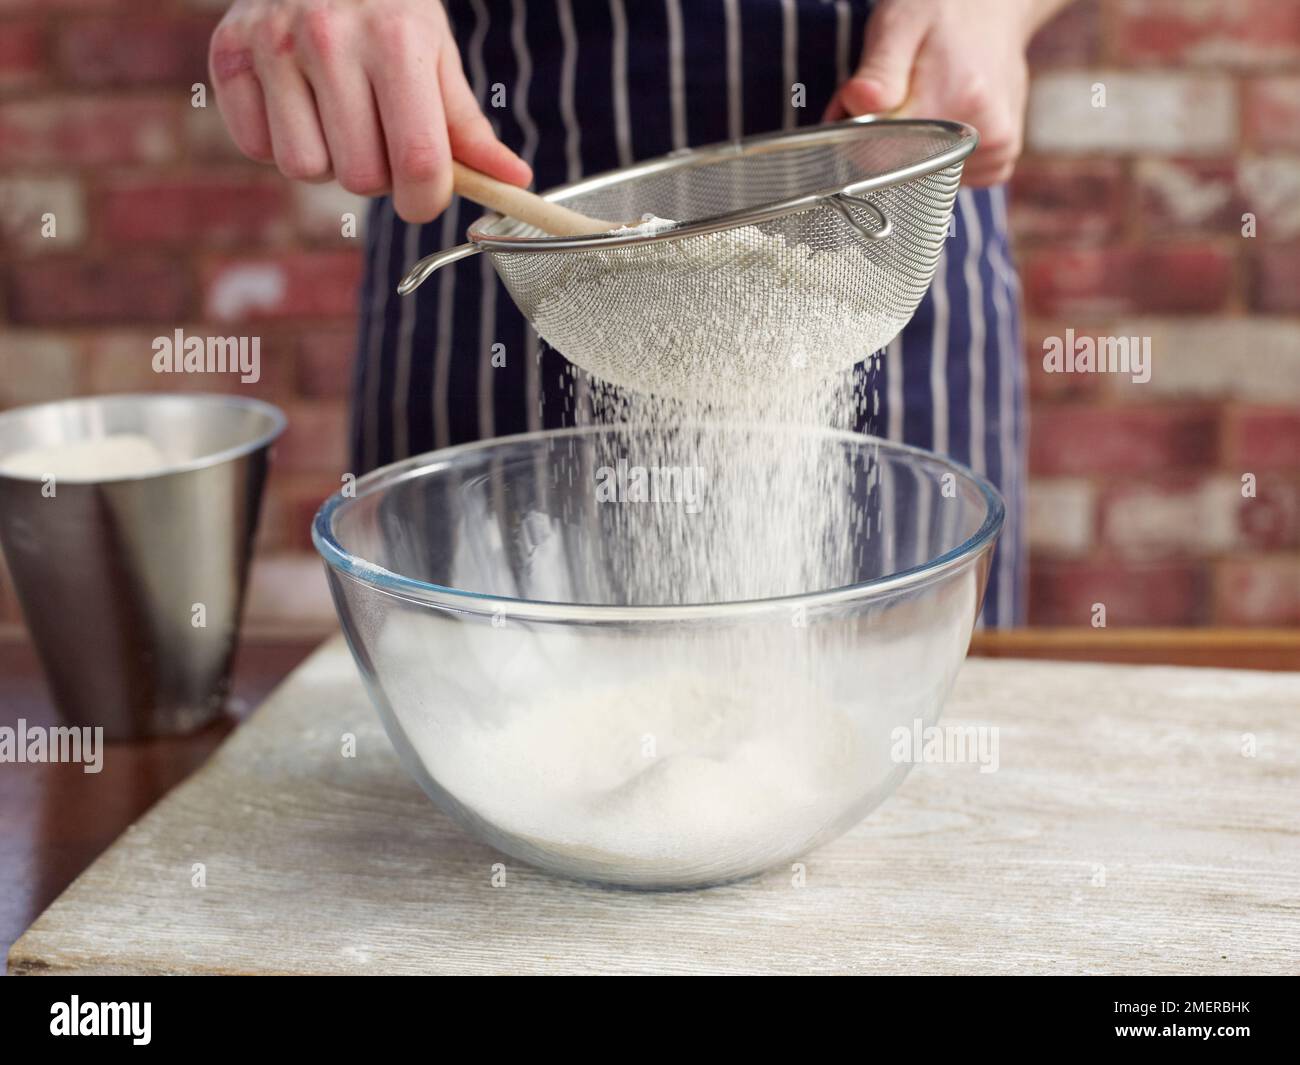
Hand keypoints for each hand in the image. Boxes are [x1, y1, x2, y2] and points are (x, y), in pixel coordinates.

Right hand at [209, 0, 531, 221]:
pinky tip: (297, 104)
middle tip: (378, 137)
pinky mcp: (227, 52)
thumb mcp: (436, 54)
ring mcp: (271, 43)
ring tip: (336, 117)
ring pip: (304, 169)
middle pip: (361, 178)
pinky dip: (278, 141)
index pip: (419, 163)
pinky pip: (256, 148)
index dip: (426, 200)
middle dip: (378, 176)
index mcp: (396, 41)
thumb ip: (468, 127)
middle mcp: (328, 37)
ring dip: (327, 161)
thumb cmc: (387, 11)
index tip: (425, 196)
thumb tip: (514, 181)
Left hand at [824, 0, 1039, 186]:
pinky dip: (936, 154)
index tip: (861, 100)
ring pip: (924, 175)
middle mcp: (982, 131)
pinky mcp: (1002, 157)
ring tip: (924, 99)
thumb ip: (878, 70)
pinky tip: (945, 119)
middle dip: (882, 138)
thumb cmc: (937, 11)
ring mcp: (998, 147)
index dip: (858, 131)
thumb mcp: (898, 24)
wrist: (993, 6)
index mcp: (953, 98)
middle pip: (900, 167)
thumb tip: (859, 103)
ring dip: (910, 145)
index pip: (878, 154)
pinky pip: (950, 176)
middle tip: (894, 93)